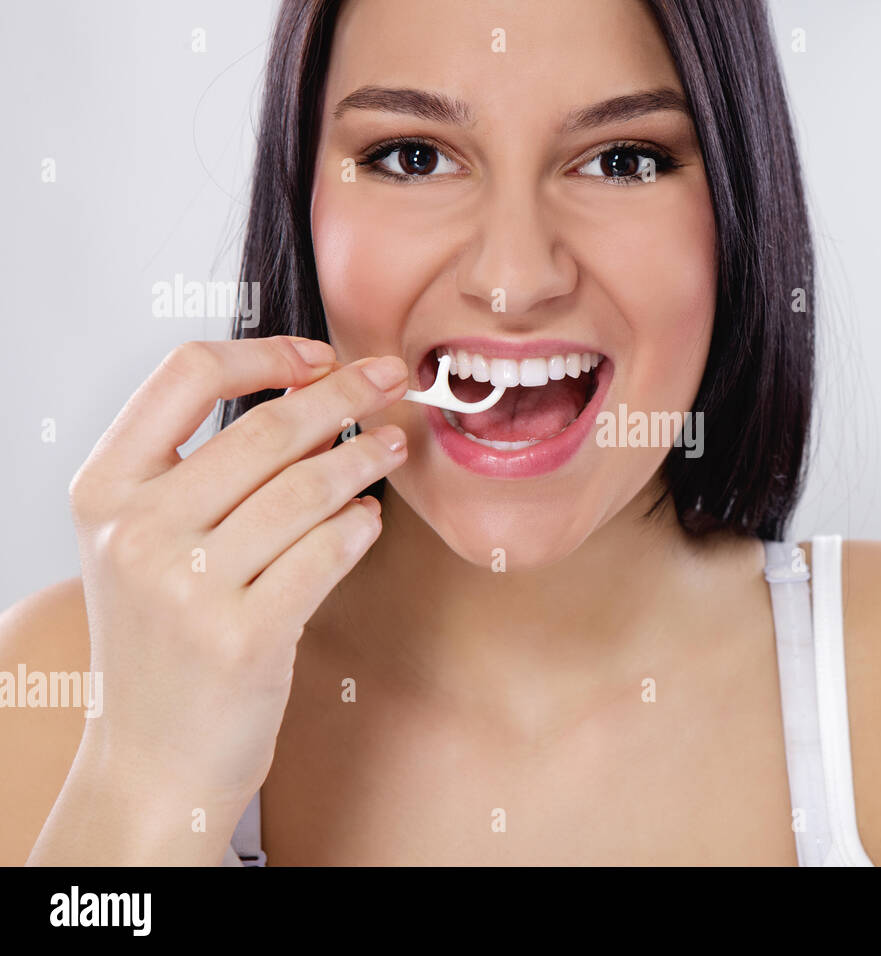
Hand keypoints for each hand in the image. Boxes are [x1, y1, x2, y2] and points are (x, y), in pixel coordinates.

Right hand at [51, 336, 408, 858]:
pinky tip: (369, 517)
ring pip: (308, 487)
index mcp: (104, 490)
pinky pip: (328, 551)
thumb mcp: (148, 545)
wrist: (151, 761)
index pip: (184, 374)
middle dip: (345, 393)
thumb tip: (312, 398)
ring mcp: (188, 586)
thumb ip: (205, 472)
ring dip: (364, 456)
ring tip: (392, 446)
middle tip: (392, 378)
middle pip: (266, 427)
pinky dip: (359, 525)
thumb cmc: (163, 640)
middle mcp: (137, 531)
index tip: (319, 357)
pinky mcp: (245, 636)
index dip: (264, 352)